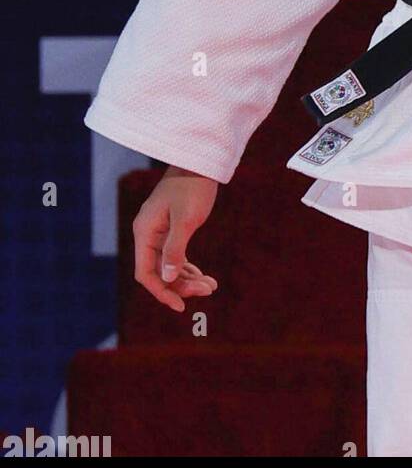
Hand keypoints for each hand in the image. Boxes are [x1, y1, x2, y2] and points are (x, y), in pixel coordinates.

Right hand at [132, 166, 219, 312]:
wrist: (200, 161)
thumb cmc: (193, 186)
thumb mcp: (186, 219)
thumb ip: (175, 249)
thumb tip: (167, 278)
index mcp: (145, 232)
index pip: (145, 273)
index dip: (161, 292)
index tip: (180, 306)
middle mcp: (147, 234)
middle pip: (159, 271)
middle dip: (182, 284)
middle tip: (208, 290)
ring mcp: (159, 231)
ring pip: (169, 265)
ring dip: (187, 277)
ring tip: (211, 286)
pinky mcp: (171, 228)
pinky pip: (175, 254)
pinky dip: (187, 266)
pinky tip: (202, 276)